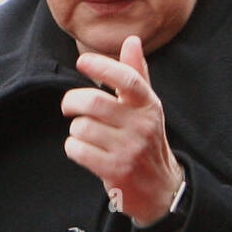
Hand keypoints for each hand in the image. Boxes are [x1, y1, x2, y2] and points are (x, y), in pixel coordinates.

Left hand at [62, 35, 183, 226]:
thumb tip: (132, 40)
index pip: (128, 79)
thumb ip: (136, 75)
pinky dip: (74, 148)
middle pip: (94, 103)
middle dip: (72, 102)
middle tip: (70, 106)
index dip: (104, 66)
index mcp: (149, 105)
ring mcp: (129, 149)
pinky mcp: (115, 171)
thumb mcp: (147, 108)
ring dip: (76, 130)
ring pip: (82, 127)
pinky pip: (77, 150)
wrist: (160, 191)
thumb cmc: (147, 141)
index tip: (83, 61)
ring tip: (87, 134)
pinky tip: (85, 151)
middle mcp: (142, 126)